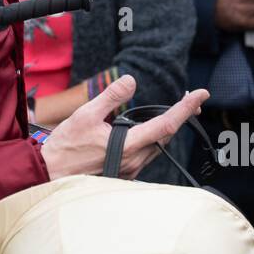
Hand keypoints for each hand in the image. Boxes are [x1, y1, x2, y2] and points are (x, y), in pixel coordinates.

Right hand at [40, 75, 209, 180]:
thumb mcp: (85, 114)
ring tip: (175, 111)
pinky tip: (150, 129)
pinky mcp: (126, 172)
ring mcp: (131, 168)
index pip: (166, 124)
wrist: (51, 173)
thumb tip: (131, 80)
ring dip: (168, 127)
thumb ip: (111, 96)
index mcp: (128, 145)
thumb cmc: (66, 145)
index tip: (202, 94)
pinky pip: (148, 153)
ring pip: (159, 145)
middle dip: (182, 116)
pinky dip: (155, 138)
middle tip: (191, 99)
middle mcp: (135, 160)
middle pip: (167, 135)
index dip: (186, 108)